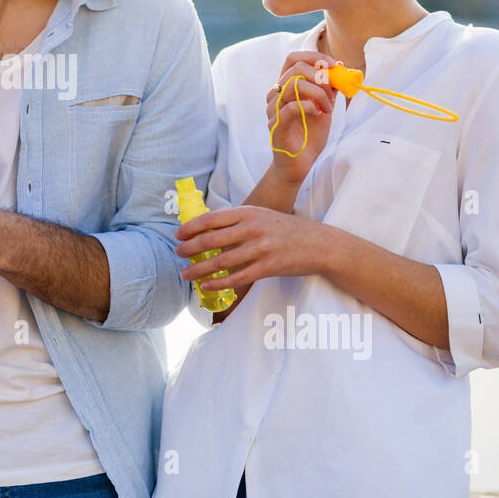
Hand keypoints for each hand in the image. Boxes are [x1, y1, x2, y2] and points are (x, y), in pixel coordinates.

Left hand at [175, 205, 331, 289]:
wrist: (320, 244)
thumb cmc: (287, 230)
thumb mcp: (262, 216)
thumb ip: (238, 220)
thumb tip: (208, 229)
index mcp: (249, 211)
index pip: (211, 219)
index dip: (191, 228)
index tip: (178, 235)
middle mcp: (252, 228)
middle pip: (211, 240)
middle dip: (189, 249)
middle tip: (177, 254)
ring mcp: (261, 248)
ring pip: (221, 261)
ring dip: (199, 269)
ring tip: (185, 274)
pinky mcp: (268, 267)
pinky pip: (237, 277)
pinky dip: (218, 282)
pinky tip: (206, 286)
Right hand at [266, 51, 339, 184]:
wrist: (300, 165)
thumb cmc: (309, 135)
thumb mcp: (325, 107)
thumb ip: (329, 89)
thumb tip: (341, 68)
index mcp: (285, 87)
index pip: (293, 59)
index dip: (314, 57)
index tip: (335, 65)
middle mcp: (275, 95)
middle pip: (295, 68)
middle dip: (321, 76)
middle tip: (334, 91)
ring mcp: (273, 110)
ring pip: (294, 85)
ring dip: (319, 93)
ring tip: (328, 108)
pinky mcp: (275, 125)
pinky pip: (290, 107)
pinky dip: (309, 106)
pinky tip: (318, 114)